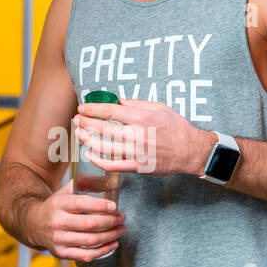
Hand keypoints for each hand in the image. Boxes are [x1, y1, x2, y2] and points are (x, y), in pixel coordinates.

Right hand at [32, 180, 126, 261]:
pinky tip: (113, 243)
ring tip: (121, 229)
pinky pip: (86, 255)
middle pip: (88, 224)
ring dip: (110, 235)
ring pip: (90, 240)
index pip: (81, 204)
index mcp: (58, 204)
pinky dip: (103, 250)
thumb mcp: (63, 193)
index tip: (114, 206)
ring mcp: (59, 239)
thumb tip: (106, 178)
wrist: (33, 224)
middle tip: (121, 218)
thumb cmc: (55, 207)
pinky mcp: (62, 253)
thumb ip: (82, 184)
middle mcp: (57, 222)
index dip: (100, 205)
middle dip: (109, 221)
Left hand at [74, 97, 212, 176]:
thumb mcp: (158, 108)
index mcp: (141, 117)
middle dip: (85, 123)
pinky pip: (112, 165)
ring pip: (104, 147)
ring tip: (80, 135)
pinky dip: (98, 160)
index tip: (82, 108)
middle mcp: (137, 134)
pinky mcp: (137, 166)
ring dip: (88, 140)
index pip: (109, 111)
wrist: (190, 150)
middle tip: (77, 120)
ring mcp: (136, 152)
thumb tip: (115, 100)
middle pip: (103, 128)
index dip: (92, 109)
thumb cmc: (176, 127)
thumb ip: (135, 104)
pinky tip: (90, 154)